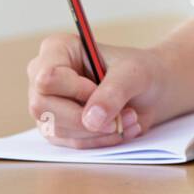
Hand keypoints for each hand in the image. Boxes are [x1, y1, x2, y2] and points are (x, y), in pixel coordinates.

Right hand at [25, 34, 177, 148]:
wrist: (151, 90)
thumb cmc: (139, 71)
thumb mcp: (133, 73)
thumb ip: (113, 92)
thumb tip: (91, 120)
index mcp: (56, 49)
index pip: (48, 78)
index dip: (75, 90)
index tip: (100, 89)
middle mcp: (44, 76)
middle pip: (43, 106)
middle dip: (86, 118)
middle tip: (125, 115)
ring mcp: (48, 105)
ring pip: (57, 129)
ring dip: (100, 132)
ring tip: (130, 118)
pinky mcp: (58, 128)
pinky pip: (71, 143)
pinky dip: (100, 141)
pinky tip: (120, 129)